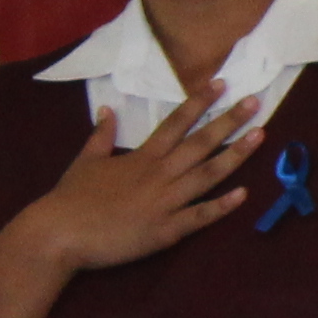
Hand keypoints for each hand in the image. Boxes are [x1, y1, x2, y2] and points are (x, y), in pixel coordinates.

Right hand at [20, 85, 266, 273]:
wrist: (58, 234)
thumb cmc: (71, 199)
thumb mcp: (86, 160)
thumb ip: (102, 135)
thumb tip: (107, 108)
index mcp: (141, 157)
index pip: (176, 123)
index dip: (199, 102)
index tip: (221, 83)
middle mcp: (158, 174)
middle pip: (199, 143)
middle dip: (228, 121)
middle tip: (255, 102)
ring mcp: (164, 203)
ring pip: (206, 175)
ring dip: (235, 156)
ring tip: (260, 137)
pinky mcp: (164, 231)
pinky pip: (198, 217)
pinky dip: (221, 207)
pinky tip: (244, 195)